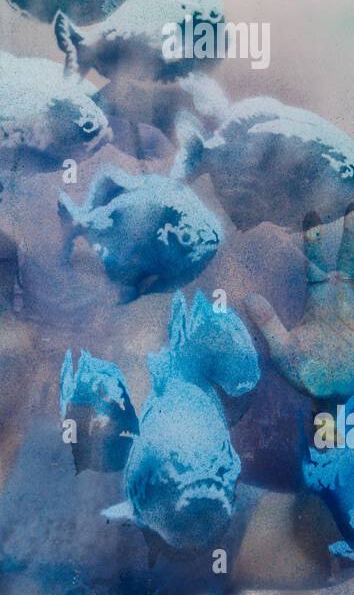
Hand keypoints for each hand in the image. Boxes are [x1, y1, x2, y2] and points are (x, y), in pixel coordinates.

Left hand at [246, 208, 353, 400]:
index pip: (315, 262)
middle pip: (347, 254)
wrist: (340, 390)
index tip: (310, 214)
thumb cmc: (310, 375)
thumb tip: (250, 298)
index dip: (314, 239)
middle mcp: (341, 294)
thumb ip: (269, 323)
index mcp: (319, 298)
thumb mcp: (284, 350)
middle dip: (348, 231)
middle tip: (350, 204)